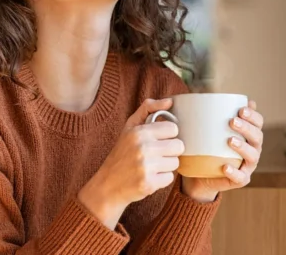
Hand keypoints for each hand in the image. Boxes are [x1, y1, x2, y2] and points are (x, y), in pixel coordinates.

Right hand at [78, 98, 183, 228]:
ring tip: (151, 166)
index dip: (167, 135)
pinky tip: (149, 177)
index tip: (158, 140)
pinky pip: (170, 178)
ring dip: (166, 165)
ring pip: (175, 163)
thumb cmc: (121, 153)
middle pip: (178, 146)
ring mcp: (146, 167)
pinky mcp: (149, 184)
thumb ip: (148, 109)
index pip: (173, 129)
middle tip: (156, 154)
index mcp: (139, 132)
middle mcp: (142, 148)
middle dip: (170, 151)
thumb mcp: (129, 127)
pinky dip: (162, 179)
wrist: (107, 185)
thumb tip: (170, 101)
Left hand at [181, 100, 263, 201]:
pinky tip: (225, 167)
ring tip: (230, 140)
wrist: (199, 175)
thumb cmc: (206, 147)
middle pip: (257, 137)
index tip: (241, 109)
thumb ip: (209, 115)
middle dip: (247, 128)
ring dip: (243, 147)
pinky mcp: (240, 180)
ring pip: (253, 156)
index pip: (258, 122)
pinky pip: (241, 177)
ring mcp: (247, 166)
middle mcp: (252, 149)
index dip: (253, 115)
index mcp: (248, 135)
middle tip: (232, 121)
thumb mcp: (207, 130)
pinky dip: (234, 172)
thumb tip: (206, 95)